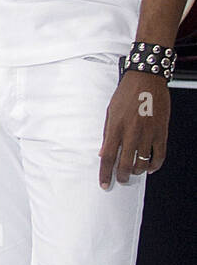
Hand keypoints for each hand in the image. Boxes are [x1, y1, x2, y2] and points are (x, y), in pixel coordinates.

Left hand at [99, 71, 170, 187]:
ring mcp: (148, 133)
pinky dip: (154, 165)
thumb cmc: (126, 94)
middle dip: (122, 176)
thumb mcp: (110, 111)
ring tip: (133, 171)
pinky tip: (149, 167)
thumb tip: (104, 153)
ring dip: (137, 170)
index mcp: (116, 127)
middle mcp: (132, 132)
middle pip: (125, 164)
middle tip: (120, 180)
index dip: (105, 173)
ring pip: (143, 162)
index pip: (108, 157)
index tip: (104, 184)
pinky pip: (159, 155)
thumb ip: (108, 133)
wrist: (146, 80)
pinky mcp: (162, 132)